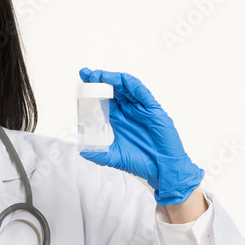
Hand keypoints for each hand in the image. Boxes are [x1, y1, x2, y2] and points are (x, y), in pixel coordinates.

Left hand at [77, 67, 203, 205]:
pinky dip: (133, 85)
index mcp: (119, 119)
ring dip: (114, 80)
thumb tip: (83, 151)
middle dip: (100, 80)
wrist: (162, 169)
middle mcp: (129, 111)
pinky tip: (122, 80)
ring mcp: (141, 109)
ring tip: (101, 75)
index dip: (93, 90)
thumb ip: (99, 155)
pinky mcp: (153, 110)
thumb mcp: (115, 158)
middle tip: (88, 74)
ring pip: (127, 88)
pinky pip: (143, 94)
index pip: (104, 100)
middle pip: (113, 90)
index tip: (82, 82)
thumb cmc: (143, 162)